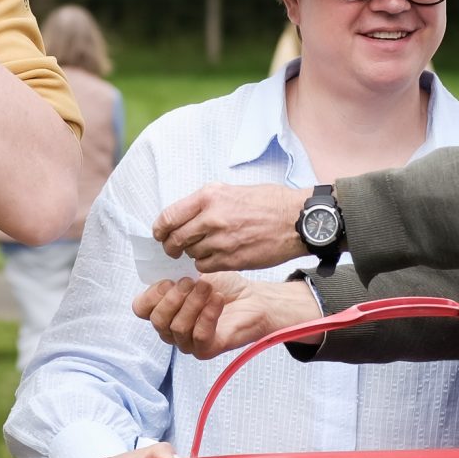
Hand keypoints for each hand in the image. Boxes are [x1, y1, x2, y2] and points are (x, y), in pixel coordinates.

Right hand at [132, 274, 319, 359]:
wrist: (254, 299)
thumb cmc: (223, 287)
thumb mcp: (195, 273)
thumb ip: (174, 275)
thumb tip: (160, 276)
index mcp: (164, 309)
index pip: (140, 309)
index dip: (152, 294)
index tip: (170, 280)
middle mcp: (172, 329)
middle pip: (157, 320)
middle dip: (174, 298)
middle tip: (191, 281)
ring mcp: (188, 342)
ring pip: (177, 328)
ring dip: (193, 303)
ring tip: (208, 288)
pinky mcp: (207, 349)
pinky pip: (199, 336)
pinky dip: (208, 314)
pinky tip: (217, 300)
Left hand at [153, 183, 305, 271]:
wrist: (297, 220)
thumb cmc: (270, 202)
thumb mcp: (233, 191)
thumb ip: (207, 203)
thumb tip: (187, 216)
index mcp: (209, 196)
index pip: (169, 217)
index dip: (160, 230)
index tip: (160, 235)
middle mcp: (212, 218)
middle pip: (176, 238)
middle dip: (171, 246)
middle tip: (174, 249)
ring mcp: (221, 240)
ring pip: (191, 254)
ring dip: (193, 254)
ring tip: (204, 249)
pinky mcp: (232, 259)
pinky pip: (206, 266)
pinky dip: (206, 264)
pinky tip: (215, 258)